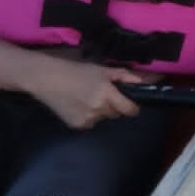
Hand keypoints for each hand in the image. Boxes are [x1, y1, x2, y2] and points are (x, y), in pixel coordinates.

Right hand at [27, 54, 145, 128]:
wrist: (48, 79)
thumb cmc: (76, 70)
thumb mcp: (102, 69)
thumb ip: (125, 76)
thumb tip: (147, 80)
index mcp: (107, 93)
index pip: (129, 109)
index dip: (132, 107)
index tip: (130, 103)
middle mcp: (99, 109)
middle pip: (116, 114)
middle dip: (114, 106)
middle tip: (102, 93)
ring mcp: (87, 119)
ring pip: (103, 118)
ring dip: (100, 111)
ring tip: (87, 97)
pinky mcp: (77, 126)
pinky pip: (91, 123)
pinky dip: (88, 116)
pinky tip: (78, 105)